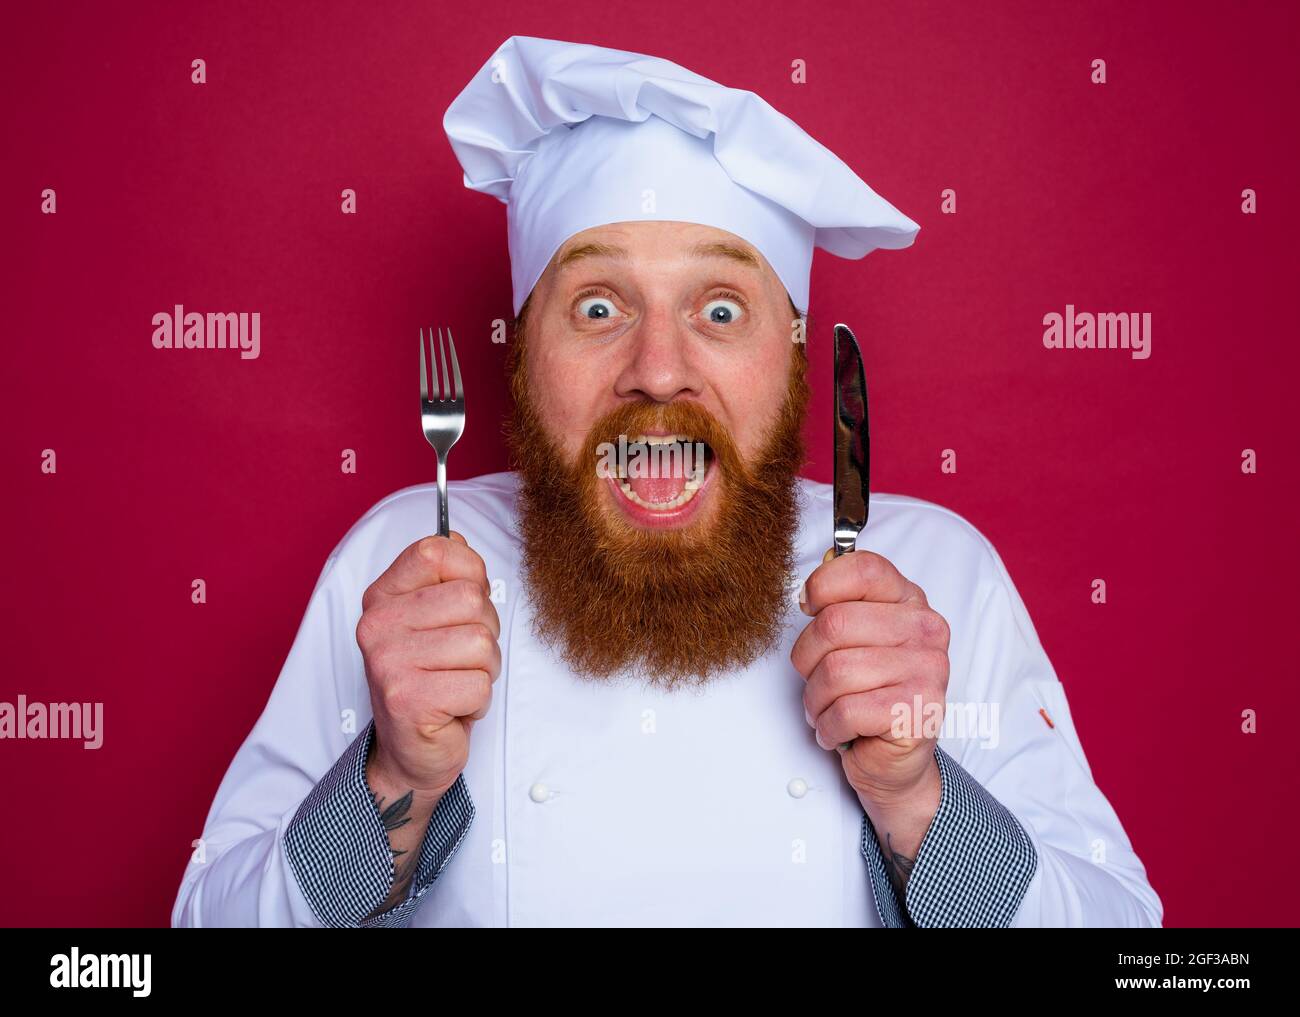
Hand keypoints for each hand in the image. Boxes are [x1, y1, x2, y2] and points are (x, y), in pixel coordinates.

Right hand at [356, 531, 500, 802]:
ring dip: (483, 671)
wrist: (411, 752)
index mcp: (382, 596)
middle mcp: (377, 624)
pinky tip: (452, 708)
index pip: (438, 549)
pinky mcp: (407, 699)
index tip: (461, 609)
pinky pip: (479, 684)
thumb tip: (457, 539)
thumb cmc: (432, 680)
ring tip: (456, 683)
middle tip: (459, 660)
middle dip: (484, 632)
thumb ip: (446, 576)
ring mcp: (388, 661)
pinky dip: (478, 701)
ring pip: (481, 643)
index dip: (470, 576)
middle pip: (472, 599)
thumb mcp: (435, 619)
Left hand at [791, 548, 949, 808]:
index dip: (822, 586)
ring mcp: (927, 671)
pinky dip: (828, 727)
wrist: (892, 760)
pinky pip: (846, 711)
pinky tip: (839, 730)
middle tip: (815, 679)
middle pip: (834, 623)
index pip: (863, 569)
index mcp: (909, 602)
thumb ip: (837, 605)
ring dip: (816, 699)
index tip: (809, 608)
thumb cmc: (866, 693)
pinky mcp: (916, 712)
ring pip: (835, 671)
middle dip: (807, 658)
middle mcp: (925, 631)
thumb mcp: (853, 640)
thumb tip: (808, 591)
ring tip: (827, 709)